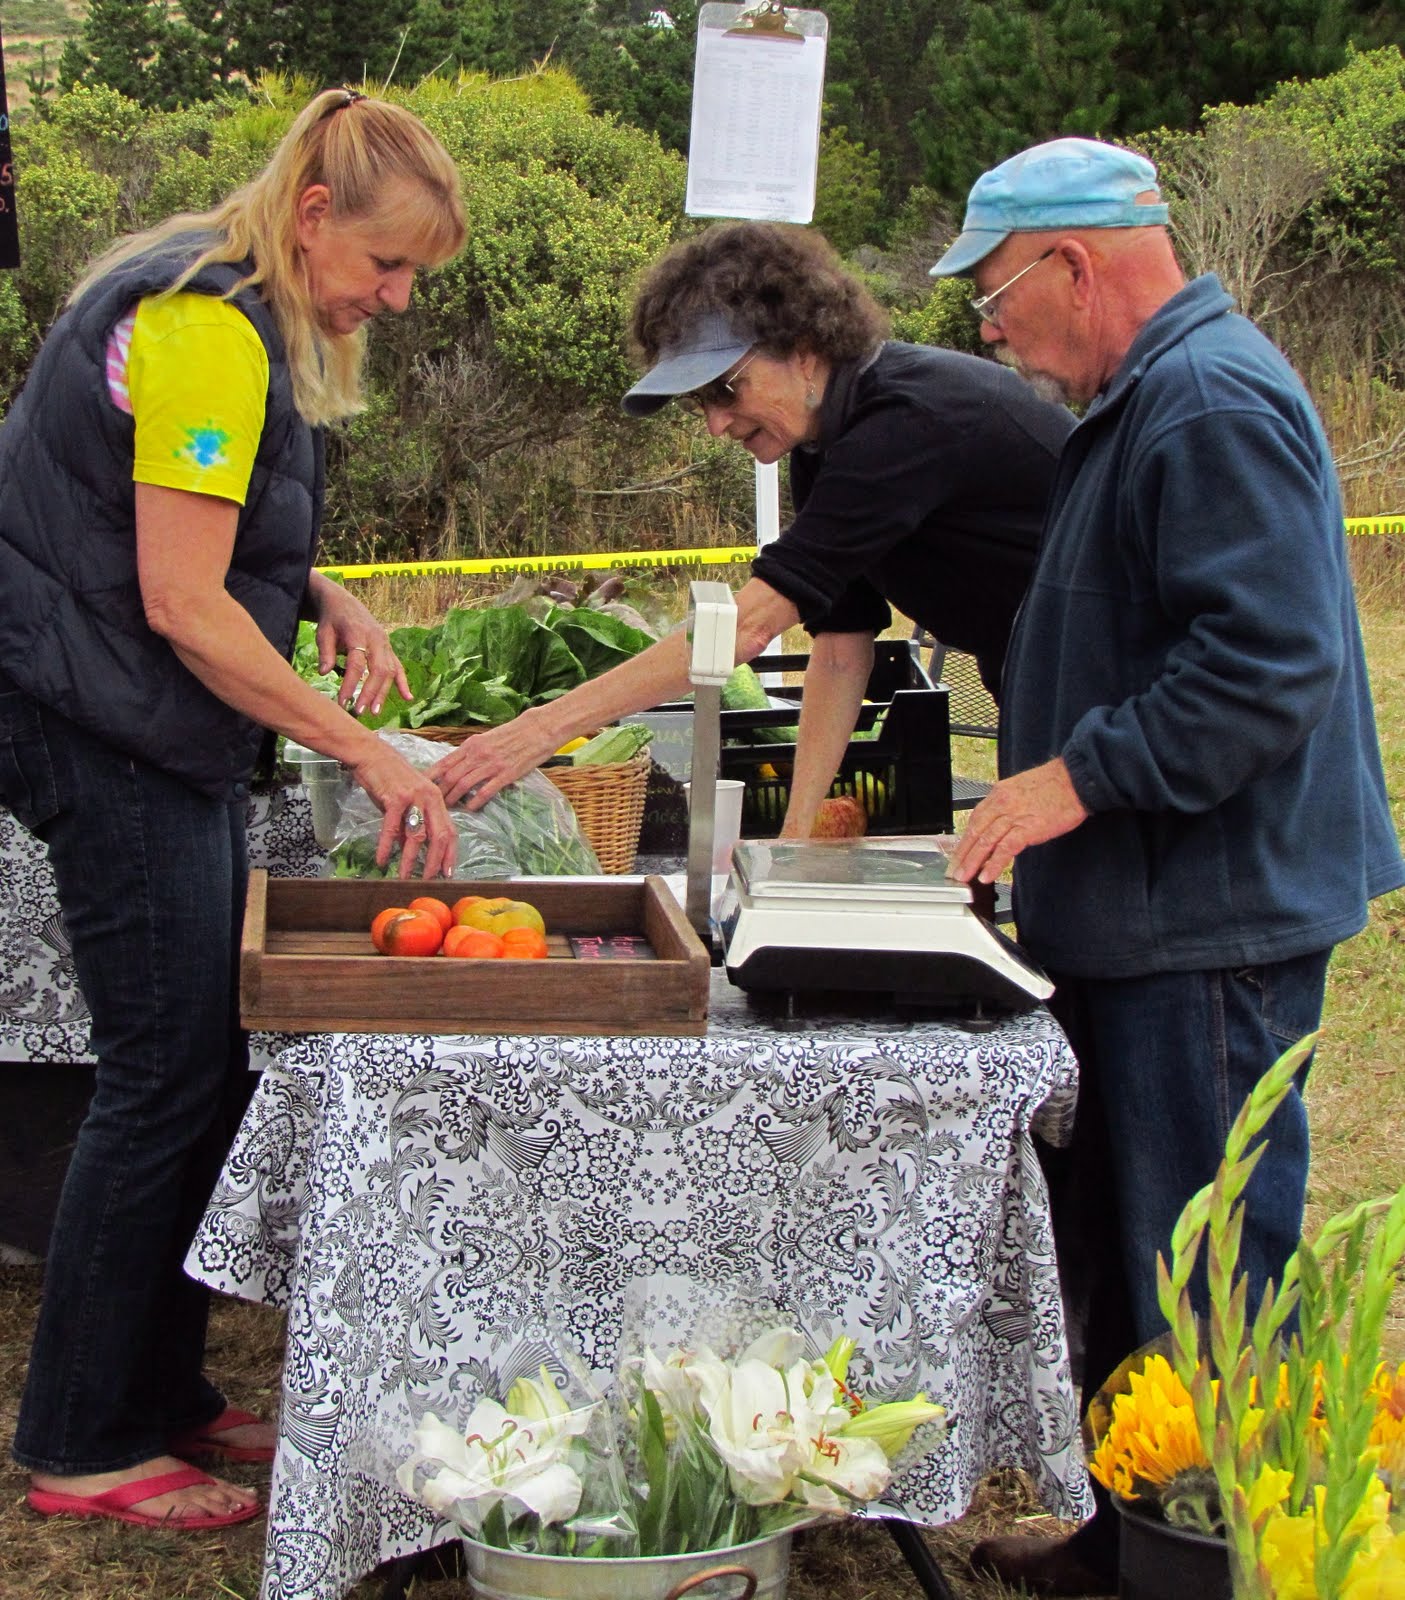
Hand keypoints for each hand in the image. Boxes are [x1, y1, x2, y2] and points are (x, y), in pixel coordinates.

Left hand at [308, 579, 410, 717]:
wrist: (345, 603)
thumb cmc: (332, 620)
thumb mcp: (323, 632)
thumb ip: (325, 652)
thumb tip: (323, 673)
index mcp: (358, 634)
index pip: (357, 663)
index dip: (350, 683)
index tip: (342, 701)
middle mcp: (376, 639)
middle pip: (378, 669)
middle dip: (370, 692)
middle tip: (359, 711)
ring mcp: (385, 644)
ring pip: (389, 671)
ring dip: (383, 692)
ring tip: (374, 712)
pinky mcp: (389, 649)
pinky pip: (398, 667)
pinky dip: (403, 683)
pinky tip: (407, 698)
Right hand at [348, 743, 457, 879]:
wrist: (371, 753)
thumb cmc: (388, 778)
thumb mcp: (406, 801)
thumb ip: (409, 823)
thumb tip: (405, 848)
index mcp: (436, 799)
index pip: (450, 831)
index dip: (450, 854)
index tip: (447, 874)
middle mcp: (430, 798)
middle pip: (439, 836)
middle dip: (434, 862)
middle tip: (427, 881)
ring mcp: (414, 797)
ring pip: (416, 836)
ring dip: (409, 860)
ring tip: (403, 877)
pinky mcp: (395, 798)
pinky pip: (392, 828)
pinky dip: (386, 846)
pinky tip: (381, 860)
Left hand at [430, 711, 559, 808]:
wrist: (538, 728)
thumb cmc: (514, 733)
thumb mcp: (488, 738)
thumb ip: (473, 751)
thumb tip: (459, 765)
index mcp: (472, 744)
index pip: (444, 762)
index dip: (430, 776)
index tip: (420, 785)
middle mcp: (478, 754)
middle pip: (450, 776)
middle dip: (439, 791)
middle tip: (433, 802)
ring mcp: (492, 764)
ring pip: (464, 784)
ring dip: (454, 798)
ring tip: (448, 808)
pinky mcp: (506, 774)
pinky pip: (486, 791)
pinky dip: (476, 801)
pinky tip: (471, 808)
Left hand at [950, 758, 1088, 884]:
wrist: (1076, 780)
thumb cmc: (1055, 785)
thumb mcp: (1021, 789)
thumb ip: (1008, 804)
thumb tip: (999, 822)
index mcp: (999, 793)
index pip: (974, 819)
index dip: (964, 839)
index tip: (958, 853)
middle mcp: (1002, 803)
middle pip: (975, 832)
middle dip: (962, 854)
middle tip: (954, 870)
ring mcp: (1014, 816)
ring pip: (986, 842)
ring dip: (972, 862)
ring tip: (964, 877)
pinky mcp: (1028, 828)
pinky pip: (1005, 849)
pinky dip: (994, 864)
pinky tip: (987, 875)